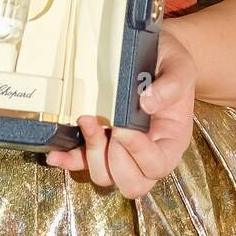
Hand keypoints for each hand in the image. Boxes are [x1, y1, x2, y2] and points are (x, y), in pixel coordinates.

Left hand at [44, 28, 196, 199]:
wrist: (153, 52)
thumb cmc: (169, 62)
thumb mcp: (180, 66)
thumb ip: (171, 85)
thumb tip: (146, 103)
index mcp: (171, 140)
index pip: (158, 165)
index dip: (139, 153)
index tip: (122, 127)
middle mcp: (147, 152)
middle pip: (132, 183)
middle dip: (114, 160)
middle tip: (107, 126)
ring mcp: (120, 150)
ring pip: (104, 176)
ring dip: (92, 153)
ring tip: (86, 120)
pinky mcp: (99, 141)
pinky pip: (82, 161)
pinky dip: (68, 160)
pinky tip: (55, 154)